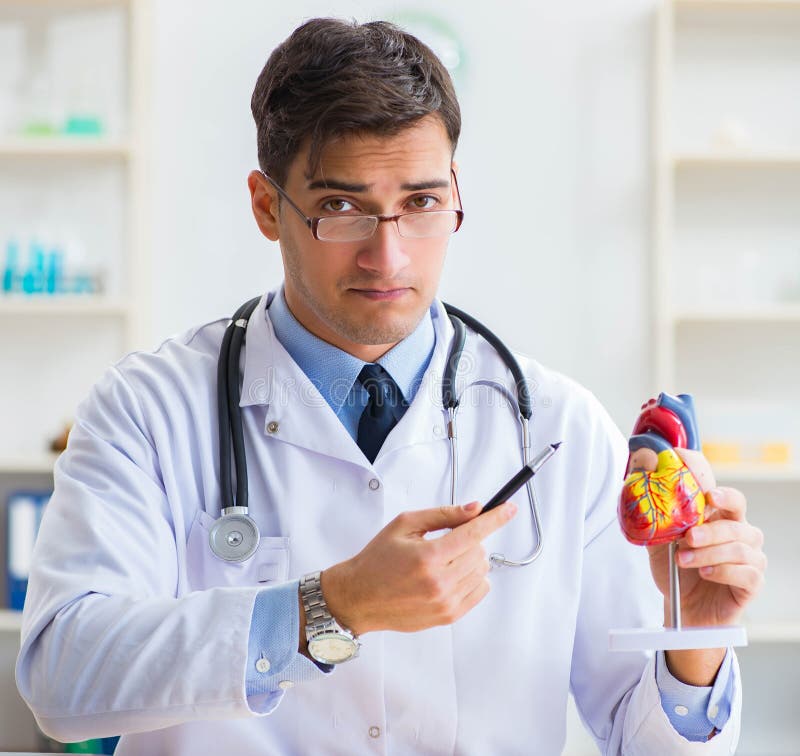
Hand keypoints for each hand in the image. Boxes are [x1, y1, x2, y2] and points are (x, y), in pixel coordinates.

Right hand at [320, 500, 516, 635]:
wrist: (360, 596)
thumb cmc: (378, 559)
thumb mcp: (405, 525)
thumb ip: (443, 515)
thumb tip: (474, 509)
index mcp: (428, 556)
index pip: (473, 533)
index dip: (495, 518)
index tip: (509, 509)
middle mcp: (439, 582)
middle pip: (480, 551)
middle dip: (470, 539)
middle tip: (448, 538)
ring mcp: (446, 602)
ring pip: (482, 570)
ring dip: (470, 558)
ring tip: (445, 558)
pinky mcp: (448, 616)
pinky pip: (480, 590)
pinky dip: (472, 577)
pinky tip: (451, 573)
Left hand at [647, 471, 765, 629]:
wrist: (682, 606)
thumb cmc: (676, 571)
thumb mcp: (661, 545)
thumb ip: (659, 526)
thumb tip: (649, 507)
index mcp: (723, 521)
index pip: (734, 501)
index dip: (725, 497)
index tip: (709, 497)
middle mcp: (743, 537)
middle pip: (736, 527)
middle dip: (710, 532)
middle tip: (688, 538)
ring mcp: (751, 560)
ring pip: (740, 550)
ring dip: (708, 554)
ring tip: (683, 560)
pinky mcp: (753, 583)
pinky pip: (748, 574)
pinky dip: (724, 572)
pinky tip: (705, 573)